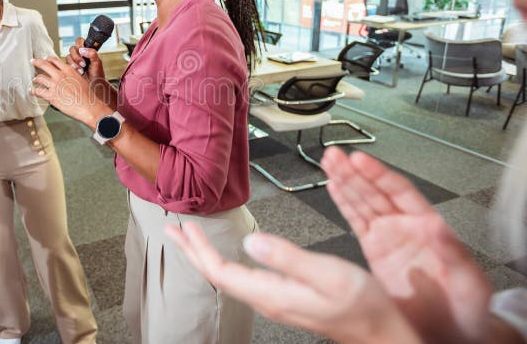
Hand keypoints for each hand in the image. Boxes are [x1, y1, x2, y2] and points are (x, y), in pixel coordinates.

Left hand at [31, 56, 109, 127]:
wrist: (88, 106)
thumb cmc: (87, 96)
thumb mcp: (81, 80)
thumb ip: (72, 76)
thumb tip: (67, 77)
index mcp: (68, 70)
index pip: (55, 60)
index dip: (48, 59)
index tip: (45, 59)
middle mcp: (60, 75)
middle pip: (44, 64)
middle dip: (37, 62)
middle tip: (33, 62)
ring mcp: (54, 85)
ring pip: (39, 78)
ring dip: (36, 79)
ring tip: (34, 80)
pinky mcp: (51, 96)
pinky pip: (38, 91)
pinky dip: (33, 91)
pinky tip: (32, 91)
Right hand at [66, 37, 104, 80]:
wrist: (94, 85)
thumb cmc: (97, 74)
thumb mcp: (97, 62)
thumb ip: (92, 53)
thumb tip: (82, 49)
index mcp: (86, 50)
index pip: (79, 41)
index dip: (79, 44)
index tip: (82, 50)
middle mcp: (79, 54)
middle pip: (72, 48)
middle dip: (77, 57)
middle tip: (84, 64)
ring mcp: (74, 61)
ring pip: (68, 56)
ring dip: (75, 63)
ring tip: (82, 70)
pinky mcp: (70, 67)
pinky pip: (66, 64)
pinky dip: (72, 68)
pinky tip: (78, 72)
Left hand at [165, 222, 420, 343]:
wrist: (383, 330)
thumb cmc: (363, 305)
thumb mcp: (328, 274)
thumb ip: (288, 258)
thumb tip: (251, 242)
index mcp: (272, 293)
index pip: (221, 272)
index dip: (199, 249)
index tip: (185, 227)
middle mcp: (268, 299)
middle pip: (218, 275)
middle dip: (193, 252)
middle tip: (174, 230)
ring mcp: (276, 300)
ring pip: (229, 277)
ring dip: (207, 256)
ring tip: (193, 239)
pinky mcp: (286, 298)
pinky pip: (244, 279)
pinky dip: (228, 261)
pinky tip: (231, 255)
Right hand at [321, 147, 492, 343]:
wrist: (447, 335)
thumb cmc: (465, 310)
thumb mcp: (469, 283)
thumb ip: (454, 253)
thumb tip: (439, 226)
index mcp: (427, 228)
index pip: (399, 192)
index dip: (378, 174)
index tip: (361, 160)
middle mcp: (405, 227)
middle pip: (375, 192)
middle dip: (353, 171)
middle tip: (335, 155)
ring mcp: (388, 237)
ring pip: (362, 201)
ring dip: (344, 180)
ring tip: (329, 161)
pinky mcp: (374, 249)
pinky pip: (355, 221)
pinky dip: (342, 202)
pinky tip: (332, 186)